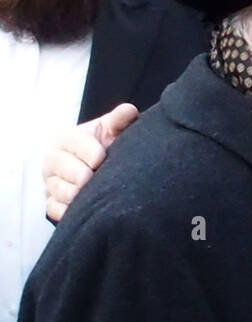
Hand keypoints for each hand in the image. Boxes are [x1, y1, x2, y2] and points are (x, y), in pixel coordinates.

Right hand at [43, 103, 137, 222]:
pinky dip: (67, 211)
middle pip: (61, 168)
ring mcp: (51, 183)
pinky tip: (83, 211)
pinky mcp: (52, 203)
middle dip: (79, 175)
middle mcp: (54, 161)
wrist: (97, 166)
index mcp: (66, 139)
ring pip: (57, 190)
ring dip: (74, 195)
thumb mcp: (111, 130)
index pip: (72, 142)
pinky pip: (54, 210)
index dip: (87, 150)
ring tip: (91, 196)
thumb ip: (118, 120)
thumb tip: (129, 111)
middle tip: (92, 179)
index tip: (101, 158)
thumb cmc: (104, 145)